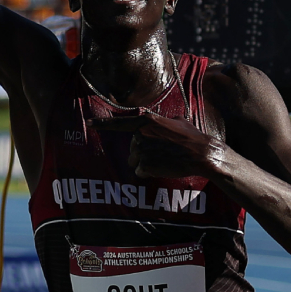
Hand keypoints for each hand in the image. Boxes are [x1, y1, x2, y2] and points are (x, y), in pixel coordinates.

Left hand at [97, 108, 228, 180]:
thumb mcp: (179, 121)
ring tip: (165, 160)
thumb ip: (165, 120)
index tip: (88, 122)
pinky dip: (150, 172)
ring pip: (135, 161)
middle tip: (163, 152)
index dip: (102, 123)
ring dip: (147, 163)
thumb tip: (168, 119)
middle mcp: (140, 134)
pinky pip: (141, 171)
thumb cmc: (192, 137)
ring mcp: (142, 150)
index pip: (119, 123)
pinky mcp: (145, 164)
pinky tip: (163, 167)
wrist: (202, 154)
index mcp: (147, 121)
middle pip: (132, 148)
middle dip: (143, 152)